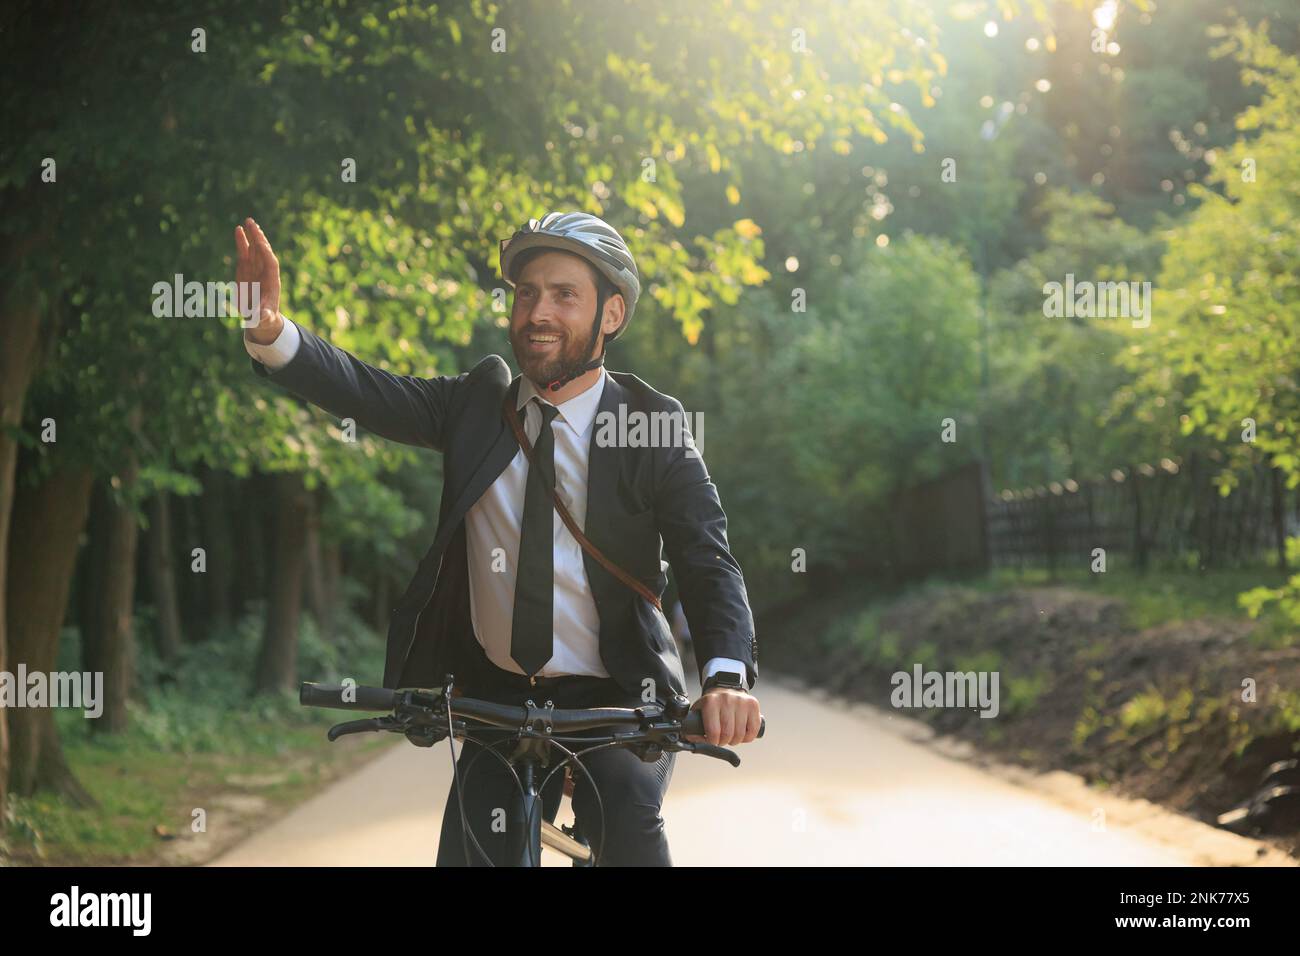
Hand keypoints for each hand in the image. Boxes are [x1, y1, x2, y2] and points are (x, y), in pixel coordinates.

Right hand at [234, 217, 282, 344]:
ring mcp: (255, 269)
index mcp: (271, 282)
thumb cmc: (264, 319)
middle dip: (259, 238)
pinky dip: (242, 242)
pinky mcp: (245, 269)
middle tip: (252, 223)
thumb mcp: (264, 319)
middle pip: (263, 251)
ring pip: (254, 249)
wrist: (261, 318)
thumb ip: (263, 316)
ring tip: (248, 221)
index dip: (265, 253)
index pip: (270, 263)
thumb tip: (263, 317)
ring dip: (252, 235)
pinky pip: (244, 252)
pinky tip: (238, 230)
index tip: (259, 241)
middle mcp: (264, 272)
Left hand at [685, 686, 760, 745]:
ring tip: (731, 737)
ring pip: (740, 734)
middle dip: (724, 742)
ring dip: (735, 741)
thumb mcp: (699, 711)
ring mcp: (741, 701)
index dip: (712, 741)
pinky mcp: (752, 704)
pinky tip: (743, 734)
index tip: (712, 740)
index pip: (713, 731)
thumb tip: (690, 737)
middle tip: (722, 739)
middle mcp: (726, 699)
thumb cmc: (712, 704)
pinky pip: (753, 729)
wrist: (726, 687)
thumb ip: (692, 725)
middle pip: (727, 734)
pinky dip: (748, 737)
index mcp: (710, 702)